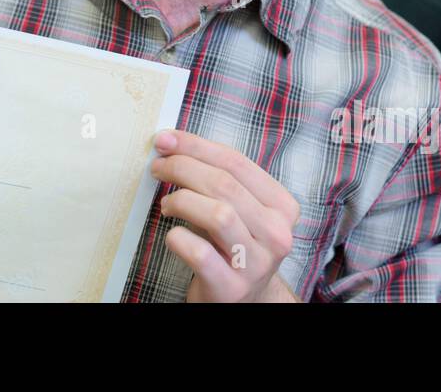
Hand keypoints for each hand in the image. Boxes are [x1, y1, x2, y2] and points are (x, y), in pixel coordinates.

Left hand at [151, 129, 299, 301]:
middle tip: (158, 168)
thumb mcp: (238, 209)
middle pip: (225, 185)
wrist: (245, 301)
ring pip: (218, 214)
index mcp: (282, 207)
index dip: (196, 146)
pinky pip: (200, 252)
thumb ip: (216, 177)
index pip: (237, 162)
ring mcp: (257, 264)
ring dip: (182, 201)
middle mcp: (277, 235)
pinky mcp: (232, 288)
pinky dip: (178, 237)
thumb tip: (170, 143)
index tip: (166, 140)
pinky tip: (173, 235)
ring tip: (167, 205)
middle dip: (183, 168)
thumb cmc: (232, 245)